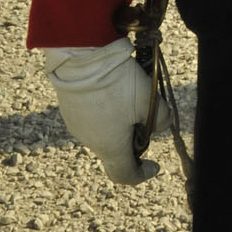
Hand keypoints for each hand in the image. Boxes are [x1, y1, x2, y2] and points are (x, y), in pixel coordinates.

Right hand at [42, 40, 159, 185]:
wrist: (81, 57)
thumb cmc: (118, 83)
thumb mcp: (150, 100)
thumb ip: (162, 119)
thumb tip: (161, 126)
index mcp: (110, 146)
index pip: (125, 174)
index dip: (141, 175)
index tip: (154, 165)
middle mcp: (90, 141)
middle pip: (115, 151)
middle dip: (133, 140)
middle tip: (145, 117)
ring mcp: (76, 125)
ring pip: (103, 132)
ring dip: (119, 123)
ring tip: (130, 97)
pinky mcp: (69, 109)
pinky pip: (91, 118)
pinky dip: (105, 112)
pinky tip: (112, 89)